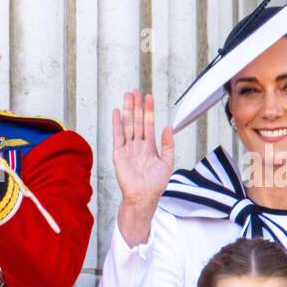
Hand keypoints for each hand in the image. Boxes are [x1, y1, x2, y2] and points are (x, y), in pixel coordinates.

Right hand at [112, 89, 175, 245]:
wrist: (143, 196)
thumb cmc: (156, 183)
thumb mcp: (167, 162)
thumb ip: (168, 144)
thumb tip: (168, 127)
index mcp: (149, 146)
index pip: (148, 124)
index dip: (148, 110)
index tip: (148, 97)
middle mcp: (138, 145)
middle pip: (136, 121)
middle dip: (136, 105)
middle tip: (136, 91)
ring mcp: (128, 148)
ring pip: (128, 124)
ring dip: (127, 110)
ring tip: (128, 96)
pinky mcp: (119, 153)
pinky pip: (117, 135)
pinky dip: (117, 123)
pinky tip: (117, 112)